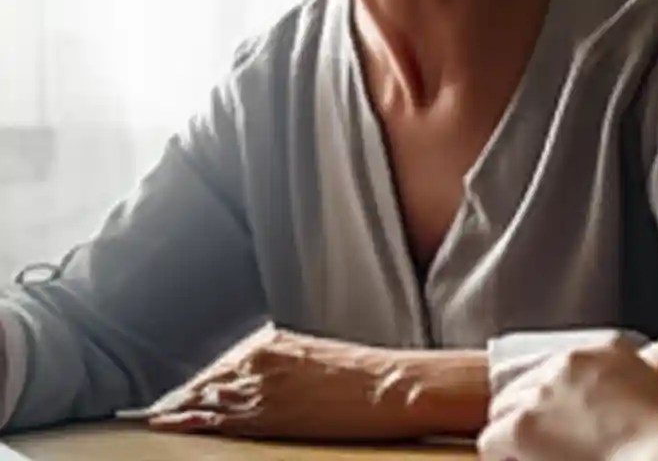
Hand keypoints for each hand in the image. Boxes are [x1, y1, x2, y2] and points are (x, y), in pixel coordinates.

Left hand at [148, 326, 434, 440]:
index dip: (208, 383)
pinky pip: (214, 418)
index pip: (228, 365)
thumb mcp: (325, 359)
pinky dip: (187, 420)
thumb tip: (283, 382)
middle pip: (211, 381)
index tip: (192, 393)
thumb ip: (293, 366)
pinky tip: (168, 423)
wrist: (392, 386)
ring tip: (158, 418)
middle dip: (190, 396)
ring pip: (206, 398)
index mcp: (275, 341)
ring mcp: (259, 386)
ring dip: (182, 408)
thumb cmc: (372, 376)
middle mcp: (260, 358)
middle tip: (164, 410)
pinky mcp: (263, 413)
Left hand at [479, 339, 657, 460]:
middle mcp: (570, 361)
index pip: (560, 365)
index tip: (561, 423)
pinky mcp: (522, 425)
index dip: (554, 397)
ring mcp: (543, 391)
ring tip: (535, 459)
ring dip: (513, 436)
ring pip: (503, 410)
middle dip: (528, 414)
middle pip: (524, 383)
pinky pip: (491, 440)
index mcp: (610, 349)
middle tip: (543, 447)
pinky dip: (503, 457)